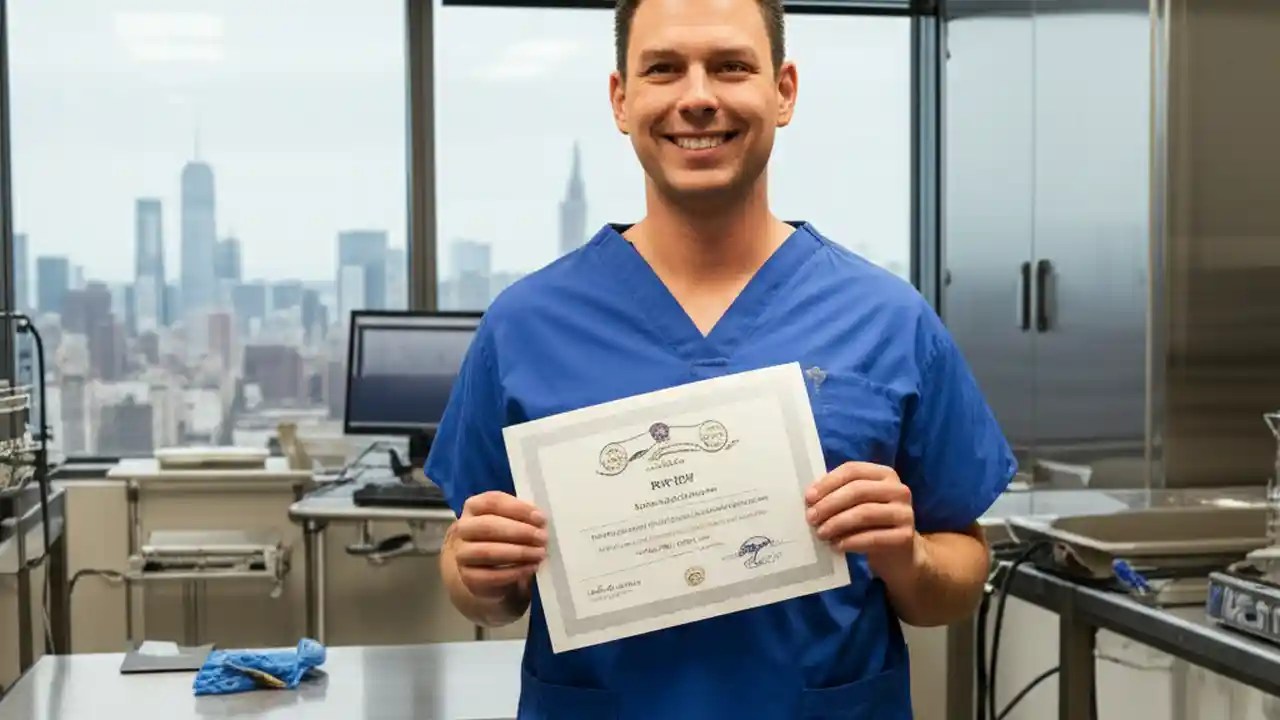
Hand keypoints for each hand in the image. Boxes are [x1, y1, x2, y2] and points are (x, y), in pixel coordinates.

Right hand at [453, 491, 547, 598]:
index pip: (492, 501)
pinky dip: (513, 572)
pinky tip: (530, 568)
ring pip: (487, 551)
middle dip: (519, 532)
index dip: (518, 509)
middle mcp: (463, 528)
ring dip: (518, 552)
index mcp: (474, 507)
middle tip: (542, 538)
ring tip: (539, 553)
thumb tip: (540, 522)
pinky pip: (490, 575)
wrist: (485, 570)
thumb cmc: (502, 538)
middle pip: (487, 526)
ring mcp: (462, 553)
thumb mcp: (510, 521)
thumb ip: (522, 517)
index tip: (541, 518)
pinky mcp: (468, 577)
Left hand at [804, 462, 919, 577]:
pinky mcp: (905, 536)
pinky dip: (850, 542)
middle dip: (830, 504)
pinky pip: (873, 537)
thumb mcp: (858, 504)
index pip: (853, 470)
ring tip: (821, 533)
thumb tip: (810, 498)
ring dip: (837, 523)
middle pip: (858, 490)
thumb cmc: (871, 523)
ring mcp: (905, 513)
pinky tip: (836, 546)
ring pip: (865, 513)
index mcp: (884, 474)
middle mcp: (898, 490)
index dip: (828, 482)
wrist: (898, 553)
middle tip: (811, 518)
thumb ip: (839, 494)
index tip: (808, 497)